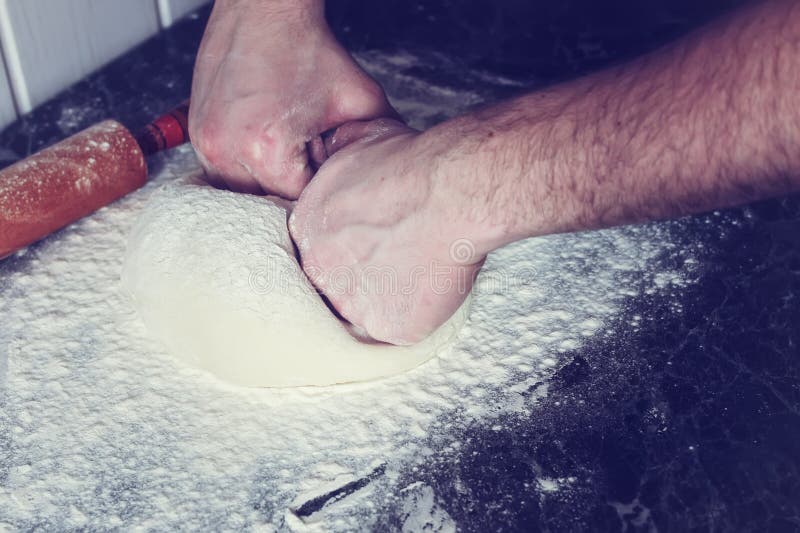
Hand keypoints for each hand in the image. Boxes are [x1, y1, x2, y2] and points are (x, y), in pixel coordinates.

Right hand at [189, 0, 394, 197]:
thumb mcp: (360, 99)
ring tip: (281, 146)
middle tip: (305, 152)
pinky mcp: (198, 133)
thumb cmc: (305, 48)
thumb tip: (389, 168)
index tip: (324, 162)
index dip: (318, 187)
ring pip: (241, 192)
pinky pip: (221, 171)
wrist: (264, 9)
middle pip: (266, 201)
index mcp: (267, 149)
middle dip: (290, 185)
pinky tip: (261, 141)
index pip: (298, 202)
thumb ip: (378, 140)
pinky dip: (243, 165)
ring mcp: (207, 143)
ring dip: (264, 179)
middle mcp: (227, 150)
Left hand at [289, 120, 483, 344]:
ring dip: (392, 294)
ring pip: (368, 308)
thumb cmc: (411, 163)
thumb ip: (335, 156)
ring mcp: (351, 303)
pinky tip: (434, 284)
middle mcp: (320, 270)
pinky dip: (419, 312)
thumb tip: (329, 148)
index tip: (377, 238)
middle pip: (337, 282)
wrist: (449, 192)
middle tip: (402, 253)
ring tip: (421, 266)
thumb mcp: (358, 141)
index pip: (321, 247)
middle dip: (368, 272)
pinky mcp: (388, 327)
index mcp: (306, 227)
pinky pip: (402, 327)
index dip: (352, 244)